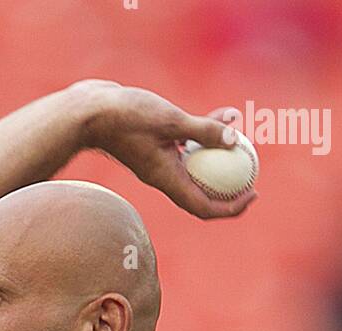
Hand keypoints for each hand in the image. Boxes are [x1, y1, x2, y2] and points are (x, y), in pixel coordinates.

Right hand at [79, 82, 256, 219]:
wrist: (89, 112)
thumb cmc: (126, 117)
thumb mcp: (170, 120)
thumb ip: (202, 130)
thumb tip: (234, 138)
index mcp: (168, 180)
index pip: (205, 207)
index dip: (231, 208)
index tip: (252, 195)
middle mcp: (164, 176)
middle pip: (204, 191)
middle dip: (230, 185)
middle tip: (252, 171)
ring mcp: (159, 161)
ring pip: (197, 164)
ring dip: (219, 151)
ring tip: (238, 128)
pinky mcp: (155, 144)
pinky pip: (186, 146)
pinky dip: (203, 136)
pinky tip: (219, 115)